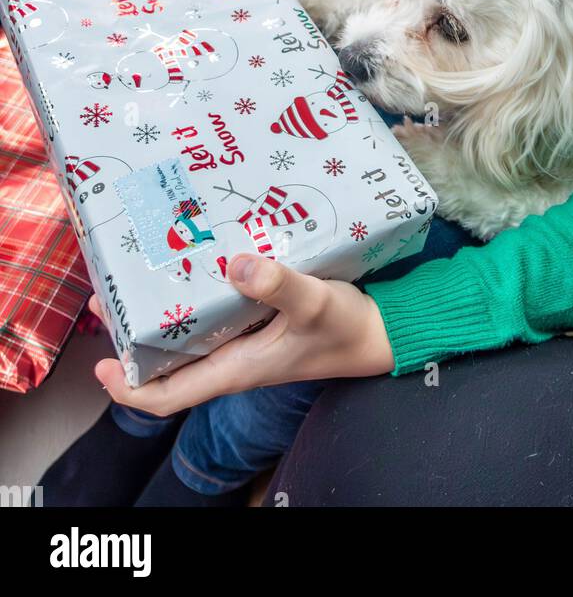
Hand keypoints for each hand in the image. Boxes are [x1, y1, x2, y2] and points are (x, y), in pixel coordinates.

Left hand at [91, 253, 394, 414]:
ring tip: (140, 272)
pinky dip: (196, 298)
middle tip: (111, 292)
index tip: (101, 363)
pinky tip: (196, 264)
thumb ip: (279, 286)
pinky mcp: (260, 324)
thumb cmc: (346, 328)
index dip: (128, 388)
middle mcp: (232, 360)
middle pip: (167, 363)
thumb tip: (238, 265)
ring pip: (189, 338)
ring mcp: (245, 343)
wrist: (381, 332)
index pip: (167, 398)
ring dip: (162, 313)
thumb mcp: (314, 303)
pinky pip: (214, 318)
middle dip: (134, 335)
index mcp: (234, 369)